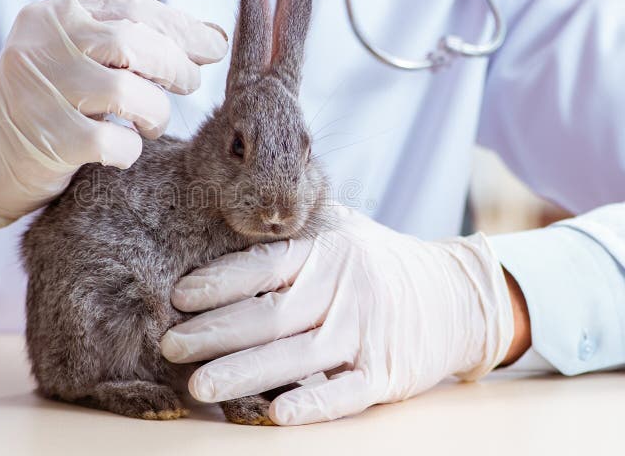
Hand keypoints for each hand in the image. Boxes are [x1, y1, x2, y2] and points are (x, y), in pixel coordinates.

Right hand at [0, 0, 227, 229]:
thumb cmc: (46, 100)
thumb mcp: (77, 54)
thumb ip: (131, 39)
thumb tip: (213, 39)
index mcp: (58, 16)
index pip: (133, 9)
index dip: (182, 29)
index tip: (213, 47)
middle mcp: (46, 45)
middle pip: (134, 43)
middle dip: (176, 66)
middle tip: (189, 84)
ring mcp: (42, 91)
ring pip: (128, 91)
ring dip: (157, 111)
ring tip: (153, 122)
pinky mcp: (46, 138)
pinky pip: (113, 140)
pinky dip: (131, 148)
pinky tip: (124, 148)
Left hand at [160, 205, 514, 424]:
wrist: (456, 295)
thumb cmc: (378, 260)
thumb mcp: (342, 227)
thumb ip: (295, 224)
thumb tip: (230, 211)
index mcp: (326, 251)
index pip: (264, 265)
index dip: (220, 281)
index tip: (179, 296)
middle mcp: (343, 290)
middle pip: (270, 315)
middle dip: (215, 333)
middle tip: (170, 345)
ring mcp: (365, 333)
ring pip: (297, 356)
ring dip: (245, 373)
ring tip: (199, 386)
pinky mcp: (385, 373)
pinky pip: (346, 392)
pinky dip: (314, 403)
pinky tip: (277, 413)